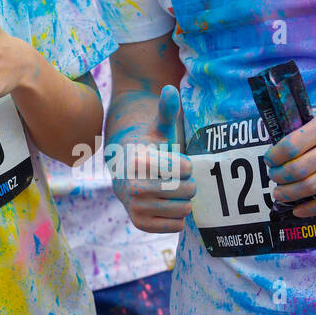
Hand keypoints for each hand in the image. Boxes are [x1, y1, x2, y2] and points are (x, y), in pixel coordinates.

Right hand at [110, 85, 194, 232]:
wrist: (127, 171)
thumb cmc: (150, 149)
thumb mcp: (159, 129)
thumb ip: (166, 110)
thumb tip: (170, 88)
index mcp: (140, 162)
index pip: (185, 169)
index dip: (186, 164)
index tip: (173, 160)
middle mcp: (133, 186)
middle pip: (188, 190)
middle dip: (187, 183)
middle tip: (173, 178)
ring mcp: (135, 207)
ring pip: (184, 210)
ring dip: (183, 201)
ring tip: (169, 190)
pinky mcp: (139, 223)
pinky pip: (176, 226)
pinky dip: (176, 217)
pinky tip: (165, 205)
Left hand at [264, 104, 315, 217]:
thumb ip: (308, 129)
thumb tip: (279, 148)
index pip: (292, 145)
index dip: (275, 157)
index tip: (270, 160)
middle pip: (298, 169)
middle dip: (279, 177)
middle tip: (274, 178)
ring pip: (312, 187)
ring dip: (289, 194)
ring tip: (279, 194)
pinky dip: (310, 208)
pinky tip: (298, 210)